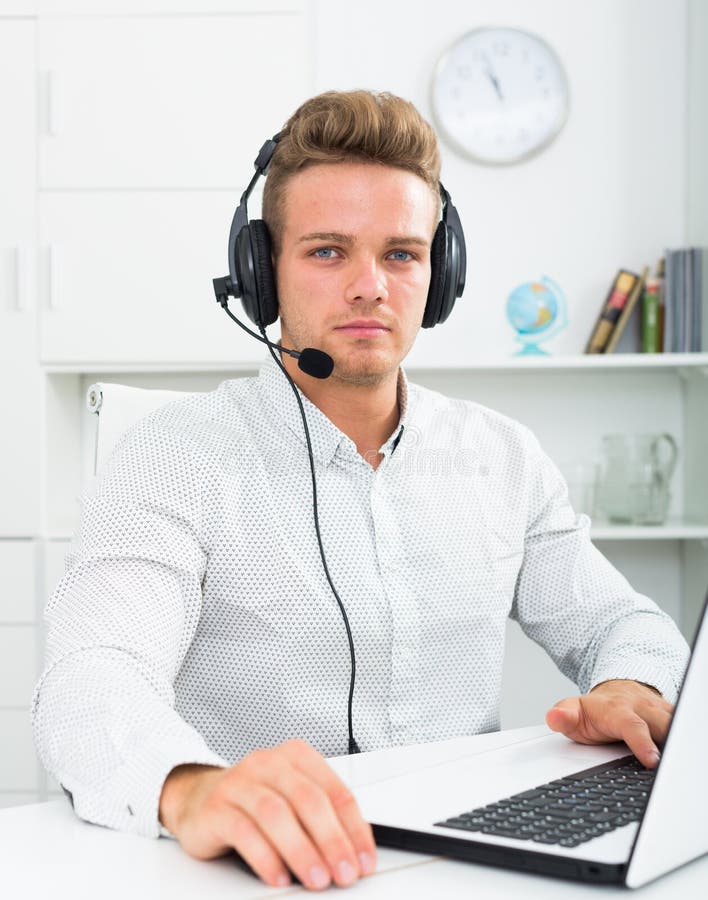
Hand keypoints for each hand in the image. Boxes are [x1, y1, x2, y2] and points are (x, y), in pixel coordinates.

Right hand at [158, 738, 376, 889]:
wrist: (197, 797)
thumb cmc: (254, 800)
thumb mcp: (292, 799)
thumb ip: (321, 818)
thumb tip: (353, 853)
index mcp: (296, 757)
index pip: (336, 791)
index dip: (354, 829)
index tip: (364, 860)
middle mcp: (269, 763)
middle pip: (308, 799)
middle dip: (331, 840)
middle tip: (344, 872)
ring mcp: (239, 782)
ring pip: (276, 814)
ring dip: (301, 851)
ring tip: (316, 879)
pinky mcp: (216, 807)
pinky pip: (244, 832)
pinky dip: (265, 858)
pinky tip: (279, 877)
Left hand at [545, 679, 673, 767]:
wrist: (616, 690)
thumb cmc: (596, 710)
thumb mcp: (574, 712)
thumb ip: (563, 716)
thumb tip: (553, 716)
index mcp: (617, 709)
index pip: (632, 725)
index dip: (643, 742)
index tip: (652, 761)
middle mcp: (642, 707)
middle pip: (664, 725)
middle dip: (672, 744)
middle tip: (674, 769)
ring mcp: (660, 710)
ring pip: (677, 724)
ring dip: (680, 742)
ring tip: (682, 766)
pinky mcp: (672, 715)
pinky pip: (683, 726)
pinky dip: (684, 740)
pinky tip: (684, 756)